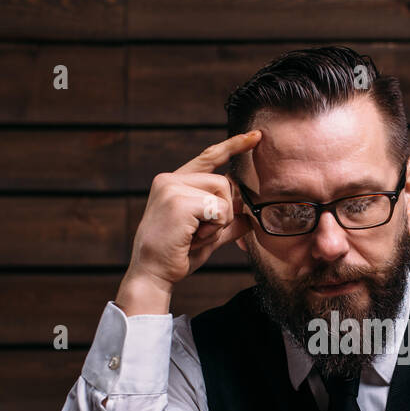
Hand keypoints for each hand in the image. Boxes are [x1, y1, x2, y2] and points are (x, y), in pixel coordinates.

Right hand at [116, 130, 261, 314]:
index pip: (209, 157)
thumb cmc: (177, 255)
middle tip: (202, 233)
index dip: (234, 146)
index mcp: (174, 182)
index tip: (256, 136)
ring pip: (223, 195)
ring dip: (219, 222)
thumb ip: (226, 223)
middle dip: (224, 211)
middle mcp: (170, 179)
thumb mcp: (207, 235)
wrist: (153, 274)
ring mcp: (172, 188)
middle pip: (224, 182)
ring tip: (195, 235)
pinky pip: (218, 210)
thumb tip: (249, 218)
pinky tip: (192, 238)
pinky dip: (214, 229)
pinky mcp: (178, 201)